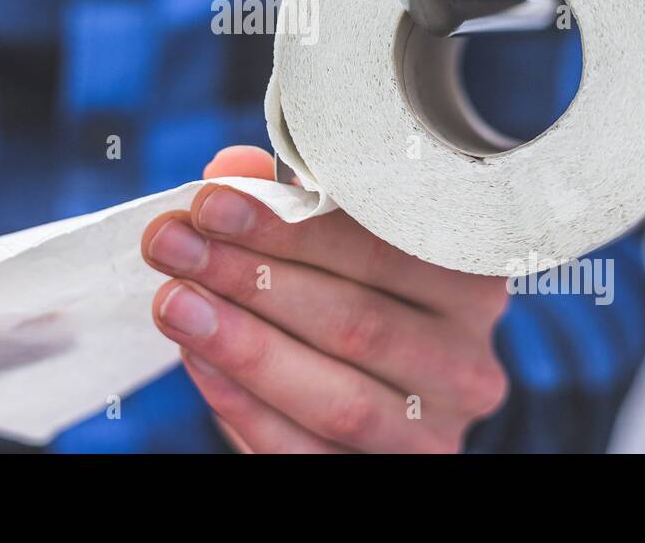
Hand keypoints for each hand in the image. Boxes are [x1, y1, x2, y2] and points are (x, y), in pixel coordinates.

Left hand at [142, 146, 508, 452]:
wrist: (374, 385)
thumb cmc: (352, 285)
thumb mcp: (332, 232)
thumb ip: (290, 198)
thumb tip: (231, 171)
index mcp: (470, 281)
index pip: (387, 248)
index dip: (294, 226)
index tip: (213, 201)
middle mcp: (467, 361)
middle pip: (358, 322)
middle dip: (252, 278)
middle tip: (174, 245)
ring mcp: (432, 430)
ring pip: (338, 397)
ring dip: (243, 345)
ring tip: (174, 302)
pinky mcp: (389, 474)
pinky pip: (308, 452)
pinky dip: (244, 405)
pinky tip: (196, 357)